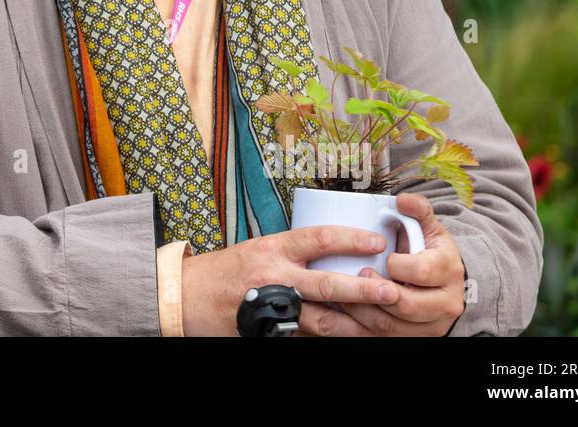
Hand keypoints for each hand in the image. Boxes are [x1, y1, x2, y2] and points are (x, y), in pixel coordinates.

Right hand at [180, 224, 403, 335]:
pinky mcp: (268, 331)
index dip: (349, 239)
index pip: (317, 238)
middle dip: (361, 288)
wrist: (186, 296)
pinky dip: (327, 339)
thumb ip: (290, 253)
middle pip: (326, 282)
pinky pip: (305, 338)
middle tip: (391, 291)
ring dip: (353, 324)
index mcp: (272, 249)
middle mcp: (273, 276)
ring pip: (321, 319)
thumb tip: (332, 252)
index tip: (377, 242)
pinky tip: (349, 338)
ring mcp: (271, 307)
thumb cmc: (224, 271)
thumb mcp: (257, 250)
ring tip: (380, 325)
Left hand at [296, 193, 466, 336]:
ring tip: (344, 295)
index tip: (383, 257)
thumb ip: (418, 210)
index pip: (423, 272)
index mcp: (448, 271)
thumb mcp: (429, 227)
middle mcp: (445, 303)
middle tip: (359, 276)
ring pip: (394, 328)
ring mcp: (431, 325)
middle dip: (377, 293)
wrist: (443, 282)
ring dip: (365, 312)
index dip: (399, 266)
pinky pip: (385, 339)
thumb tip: (402, 198)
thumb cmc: (429, 250)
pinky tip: (344, 315)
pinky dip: (362, 329)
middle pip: (409, 307)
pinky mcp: (416, 338)